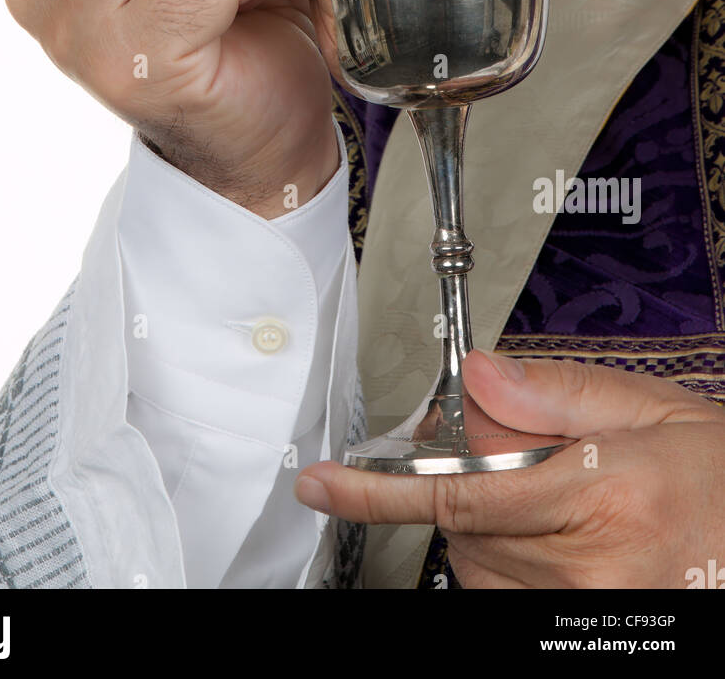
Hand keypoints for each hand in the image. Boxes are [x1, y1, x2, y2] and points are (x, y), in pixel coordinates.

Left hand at [295, 349, 724, 587]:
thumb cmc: (721, 478)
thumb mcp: (654, 409)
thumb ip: (559, 393)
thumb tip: (478, 377)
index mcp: (607, 496)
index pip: (459, 495)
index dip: (379, 489)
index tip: (323, 483)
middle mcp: (592, 568)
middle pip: (462, 526)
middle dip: (463, 480)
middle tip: (514, 449)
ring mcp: (586, 612)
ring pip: (475, 566)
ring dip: (485, 526)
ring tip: (558, 498)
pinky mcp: (578, 632)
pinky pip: (502, 597)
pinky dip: (505, 563)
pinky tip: (555, 537)